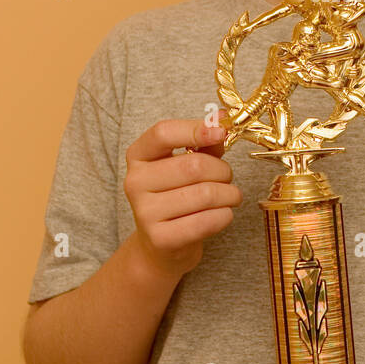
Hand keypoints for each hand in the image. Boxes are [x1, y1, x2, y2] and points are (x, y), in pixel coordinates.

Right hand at [124, 116, 240, 277]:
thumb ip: (204, 141)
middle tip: (228, 178)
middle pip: (193, 166)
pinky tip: (223, 214)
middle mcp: (135, 182)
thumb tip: (222, 118)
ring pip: (205, 194)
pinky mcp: (160, 238)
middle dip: (223, 171)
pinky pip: (206, 221)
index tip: (221, 131)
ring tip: (229, 196)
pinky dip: (225, 216)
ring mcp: (144, 212)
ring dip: (229, 194)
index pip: (163, 132)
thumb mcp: (186, 163)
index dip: (195, 129)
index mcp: (138, 156)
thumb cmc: (177, 195)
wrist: (161, 245)